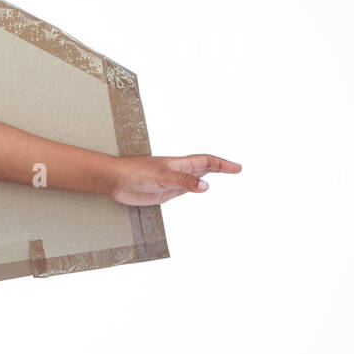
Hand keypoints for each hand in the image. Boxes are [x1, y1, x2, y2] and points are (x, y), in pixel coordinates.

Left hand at [109, 154, 241, 205]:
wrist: (115, 180)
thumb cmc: (135, 172)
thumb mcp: (163, 177)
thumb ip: (184, 182)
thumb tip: (206, 186)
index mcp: (179, 164)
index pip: (206, 161)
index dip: (222, 164)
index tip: (237, 168)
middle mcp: (178, 172)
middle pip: (203, 168)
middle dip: (220, 168)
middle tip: (236, 169)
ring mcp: (171, 182)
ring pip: (194, 178)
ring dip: (208, 177)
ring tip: (221, 175)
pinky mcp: (163, 192)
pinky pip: (183, 189)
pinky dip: (194, 188)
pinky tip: (197, 189)